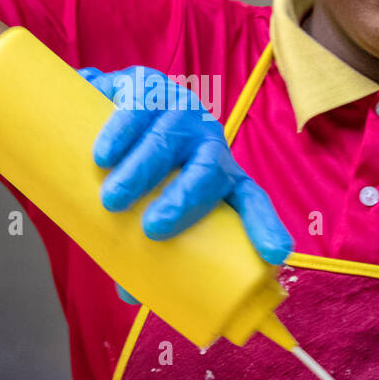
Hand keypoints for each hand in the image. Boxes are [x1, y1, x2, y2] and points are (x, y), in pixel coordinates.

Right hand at [78, 65, 291, 304]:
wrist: (108, 106)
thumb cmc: (138, 170)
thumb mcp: (145, 205)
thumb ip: (142, 247)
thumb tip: (128, 295)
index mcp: (218, 174)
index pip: (251, 199)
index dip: (265, 226)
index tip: (275, 254)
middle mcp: (205, 140)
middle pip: (208, 168)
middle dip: (185, 198)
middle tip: (153, 228)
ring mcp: (176, 109)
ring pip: (168, 135)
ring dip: (143, 168)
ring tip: (113, 199)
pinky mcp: (144, 84)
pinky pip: (138, 103)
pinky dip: (120, 130)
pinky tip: (103, 154)